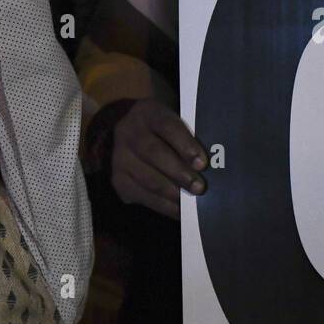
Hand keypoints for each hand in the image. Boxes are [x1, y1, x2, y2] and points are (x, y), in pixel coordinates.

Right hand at [110, 98, 207, 219]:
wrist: (130, 133)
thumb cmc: (164, 130)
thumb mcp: (174, 122)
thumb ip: (188, 138)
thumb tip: (205, 167)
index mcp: (148, 113)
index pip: (166, 126)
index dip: (184, 145)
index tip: (202, 163)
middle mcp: (128, 133)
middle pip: (153, 153)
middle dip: (178, 173)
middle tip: (199, 188)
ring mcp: (119, 158)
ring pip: (146, 178)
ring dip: (171, 193)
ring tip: (190, 203)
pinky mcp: (118, 180)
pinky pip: (140, 195)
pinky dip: (162, 205)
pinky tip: (178, 211)